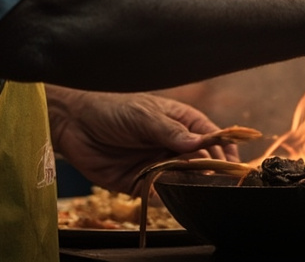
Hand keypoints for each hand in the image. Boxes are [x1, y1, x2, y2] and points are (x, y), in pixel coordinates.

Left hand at [45, 87, 238, 194]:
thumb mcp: (142, 115)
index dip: (224, 150)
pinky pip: (160, 194)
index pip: (212, 137)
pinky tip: (164, 192)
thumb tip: (200, 145)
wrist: (72, 123)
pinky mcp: (141, 183)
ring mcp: (159, 164)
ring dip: (186, 184)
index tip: (231, 163)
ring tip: (188, 185)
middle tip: (208, 177)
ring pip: (183, 181)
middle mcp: (173, 145)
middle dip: (207, 171)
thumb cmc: (110, 108)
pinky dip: (165, 196)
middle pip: (202, 163)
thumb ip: (170, 131)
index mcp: (180, 122)